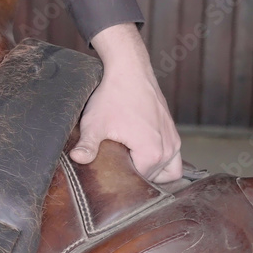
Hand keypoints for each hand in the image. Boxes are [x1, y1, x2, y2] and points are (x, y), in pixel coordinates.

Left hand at [70, 23, 182, 182]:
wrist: (129, 70)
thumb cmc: (113, 96)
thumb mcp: (95, 124)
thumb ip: (87, 146)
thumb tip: (78, 159)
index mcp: (153, 153)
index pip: (139, 182)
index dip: (121, 179)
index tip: (107, 172)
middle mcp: (170, 149)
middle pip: (153, 179)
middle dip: (135, 176)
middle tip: (114, 166)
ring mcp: (174, 139)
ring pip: (168, 171)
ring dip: (151, 171)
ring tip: (128, 162)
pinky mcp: (173, 131)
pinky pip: (172, 156)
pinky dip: (159, 160)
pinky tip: (138, 153)